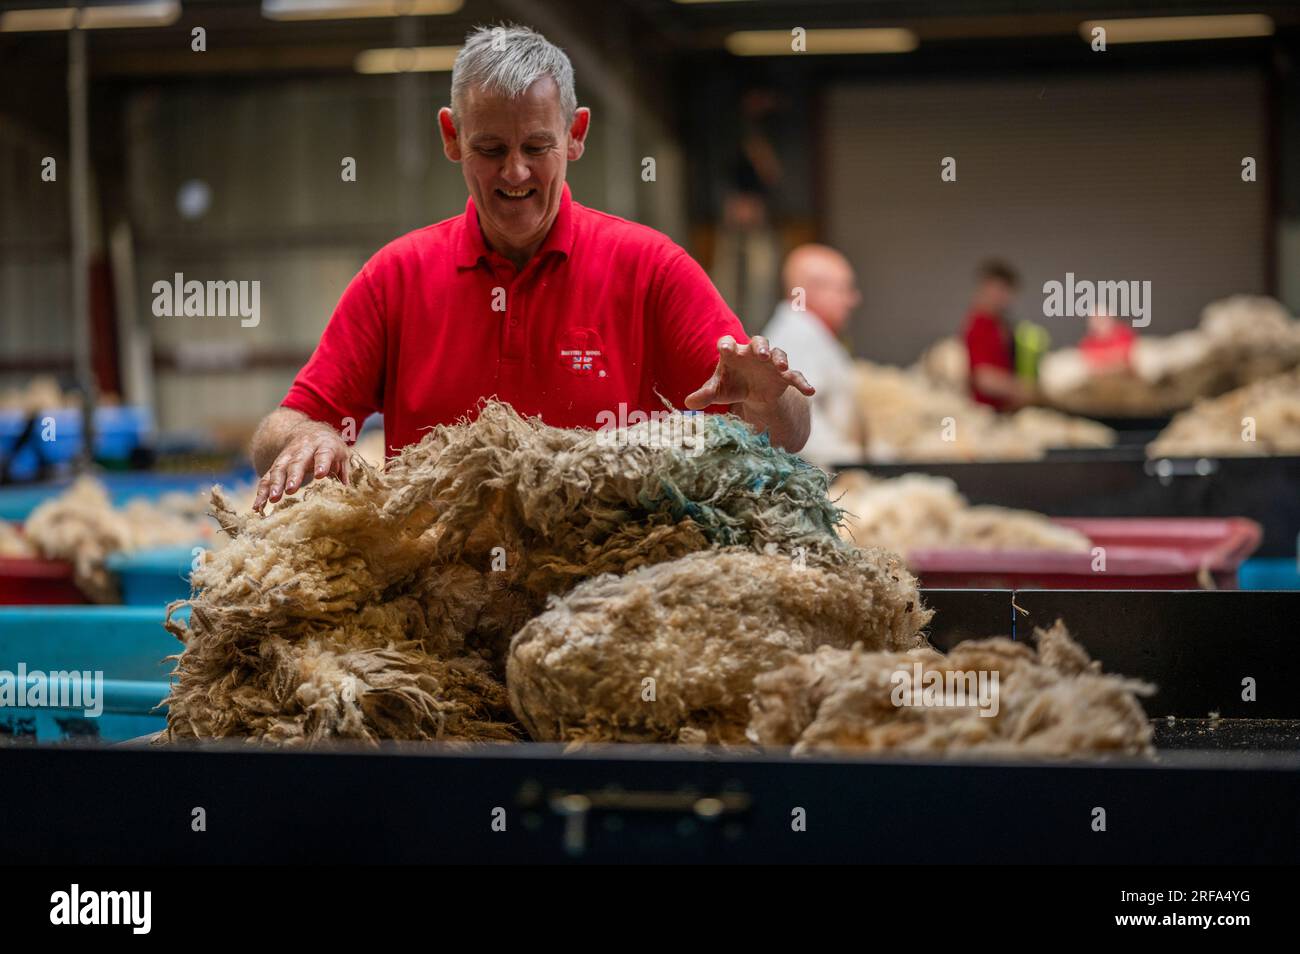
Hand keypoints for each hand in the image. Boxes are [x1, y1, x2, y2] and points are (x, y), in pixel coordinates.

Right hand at [252, 421, 350, 512]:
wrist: (307, 431)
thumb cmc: (329, 448)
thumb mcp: (341, 455)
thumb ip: (343, 472)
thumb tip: (349, 493)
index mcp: (324, 445)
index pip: (323, 454)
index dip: (321, 464)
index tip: (320, 475)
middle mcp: (303, 449)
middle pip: (297, 462)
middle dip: (293, 476)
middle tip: (291, 489)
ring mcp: (287, 457)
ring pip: (278, 469)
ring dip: (274, 485)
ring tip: (272, 499)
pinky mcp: (276, 466)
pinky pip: (266, 478)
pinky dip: (261, 492)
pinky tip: (258, 506)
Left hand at [684, 335, 814, 412]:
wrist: (752, 392)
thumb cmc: (731, 385)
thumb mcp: (718, 390)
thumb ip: (705, 394)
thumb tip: (688, 403)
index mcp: (734, 353)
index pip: (729, 344)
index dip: (728, 345)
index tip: (725, 348)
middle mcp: (754, 354)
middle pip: (759, 342)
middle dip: (761, 347)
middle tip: (762, 354)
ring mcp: (771, 363)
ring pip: (779, 354)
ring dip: (780, 359)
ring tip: (781, 367)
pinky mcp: (784, 376)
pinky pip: (796, 376)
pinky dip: (803, 382)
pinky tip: (811, 391)